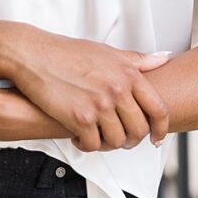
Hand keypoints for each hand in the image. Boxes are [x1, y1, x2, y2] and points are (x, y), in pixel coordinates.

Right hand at [1, 26, 170, 152]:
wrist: (34, 55)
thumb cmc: (68, 53)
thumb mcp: (108, 51)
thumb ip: (137, 59)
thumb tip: (162, 58)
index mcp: (129, 73)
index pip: (159, 109)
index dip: (161, 128)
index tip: (156, 137)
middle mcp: (118, 90)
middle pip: (139, 130)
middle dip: (131, 140)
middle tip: (119, 138)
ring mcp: (99, 105)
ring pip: (117, 141)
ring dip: (107, 143)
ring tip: (97, 135)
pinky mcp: (79, 118)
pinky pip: (93, 145)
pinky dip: (87, 145)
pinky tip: (79, 135)